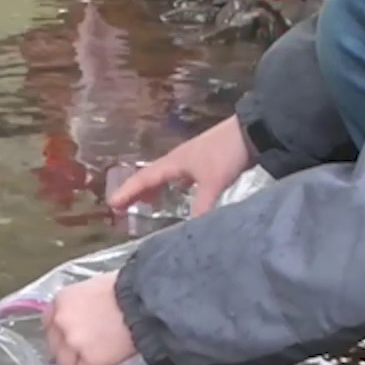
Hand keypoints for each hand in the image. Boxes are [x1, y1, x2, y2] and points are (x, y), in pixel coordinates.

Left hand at [44, 272, 136, 364]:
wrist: (146, 302)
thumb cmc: (128, 289)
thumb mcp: (96, 286)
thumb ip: (81, 304)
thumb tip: (83, 316)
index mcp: (62, 300)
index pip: (48, 324)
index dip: (61, 333)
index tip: (71, 337)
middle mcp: (62, 322)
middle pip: (55, 348)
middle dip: (70, 352)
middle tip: (89, 350)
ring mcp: (75, 343)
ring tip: (99, 359)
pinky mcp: (91, 361)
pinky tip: (109, 364)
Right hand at [107, 116, 252, 216]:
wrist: (252, 132)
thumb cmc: (227, 153)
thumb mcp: (213, 182)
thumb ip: (202, 207)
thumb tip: (190, 232)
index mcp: (174, 162)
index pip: (144, 179)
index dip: (128, 192)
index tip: (112, 205)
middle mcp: (178, 160)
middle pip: (151, 176)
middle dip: (136, 191)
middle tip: (122, 207)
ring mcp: (191, 160)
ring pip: (165, 176)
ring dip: (153, 189)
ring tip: (146, 204)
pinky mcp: (204, 162)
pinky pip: (180, 178)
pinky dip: (173, 187)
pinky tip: (179, 193)